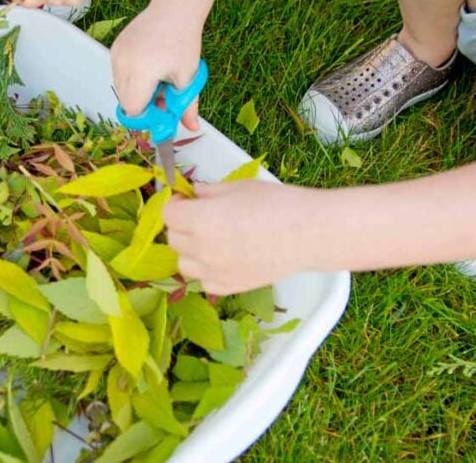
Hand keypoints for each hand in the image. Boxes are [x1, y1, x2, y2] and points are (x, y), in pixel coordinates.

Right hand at [110, 1, 203, 130]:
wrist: (174, 9)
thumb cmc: (183, 42)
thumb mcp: (187, 78)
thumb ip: (185, 107)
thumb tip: (192, 128)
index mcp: (142, 73)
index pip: (133, 109)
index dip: (148, 115)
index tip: (162, 110)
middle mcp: (123, 64)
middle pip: (126, 101)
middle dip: (144, 104)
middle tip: (163, 92)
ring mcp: (116, 55)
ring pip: (121, 88)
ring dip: (137, 90)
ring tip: (157, 76)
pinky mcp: (114, 48)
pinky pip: (118, 73)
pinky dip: (132, 77)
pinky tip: (148, 65)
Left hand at [165, 181, 310, 293]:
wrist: (307, 233)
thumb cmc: (275, 203)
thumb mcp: (237, 187)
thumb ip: (209, 192)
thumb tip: (194, 195)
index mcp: (200, 219)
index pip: (168, 214)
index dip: (175, 204)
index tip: (186, 199)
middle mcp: (201, 248)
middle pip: (174, 238)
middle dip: (182, 224)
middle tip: (201, 215)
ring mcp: (214, 271)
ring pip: (184, 263)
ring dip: (190, 249)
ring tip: (211, 239)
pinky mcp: (229, 287)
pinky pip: (204, 280)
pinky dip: (207, 270)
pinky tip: (223, 257)